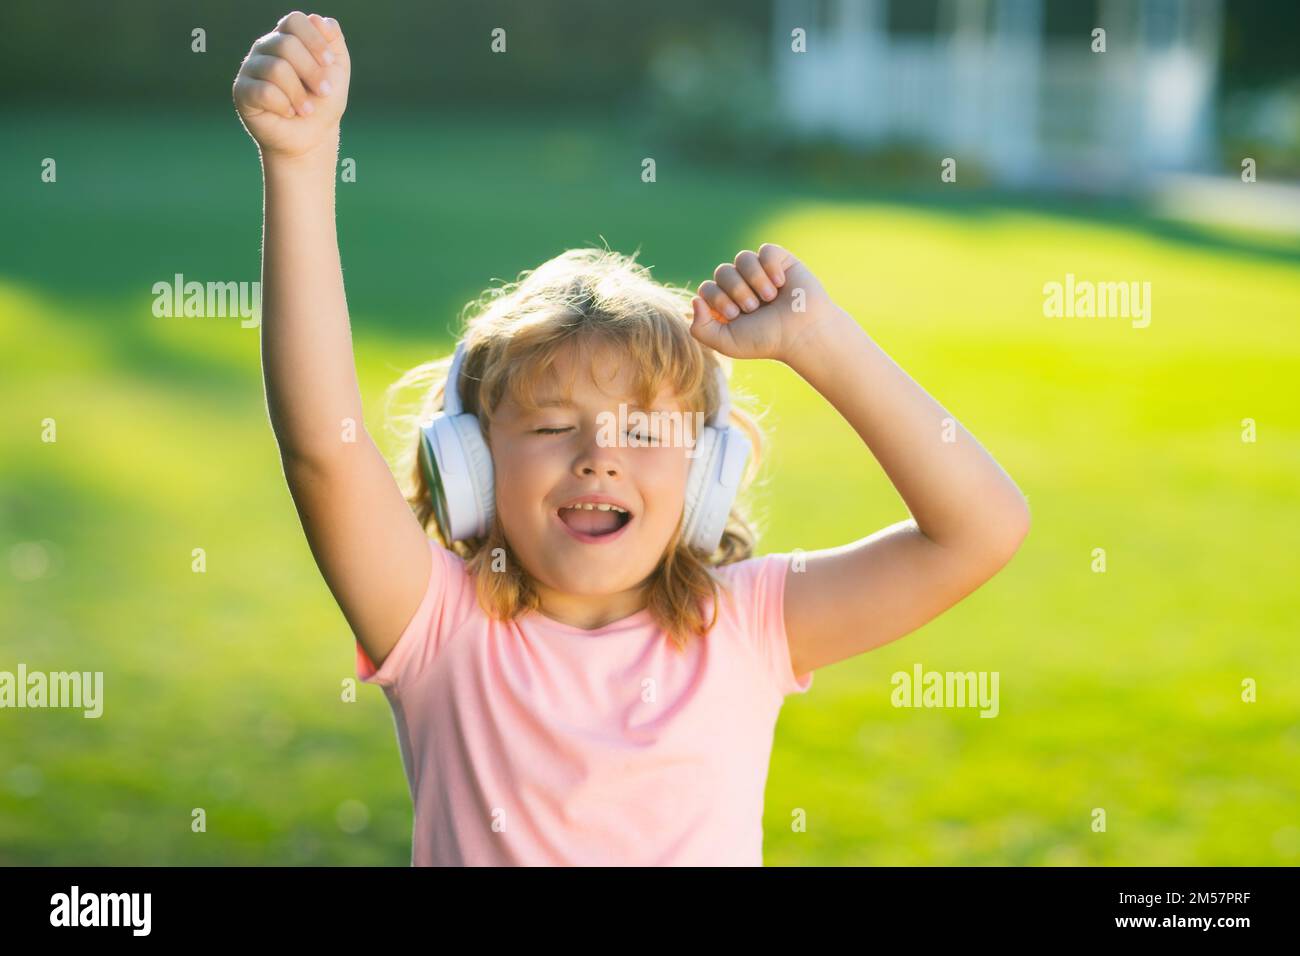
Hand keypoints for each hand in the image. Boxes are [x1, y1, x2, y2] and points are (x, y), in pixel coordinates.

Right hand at [232, 12, 350, 160]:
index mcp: (286, 38)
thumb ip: (333, 41)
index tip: (329, 64)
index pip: (294, 21)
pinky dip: (284, 105)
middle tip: (323, 92)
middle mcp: (265, 48)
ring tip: (306, 109)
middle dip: (312, 72)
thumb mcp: (337, 70)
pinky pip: (264, 91)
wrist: (312, 137)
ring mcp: (251, 68)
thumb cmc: (323, 102)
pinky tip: (288, 113)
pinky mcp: (242, 91)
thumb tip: (320, 19)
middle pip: (286, 45)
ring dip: (299, 94)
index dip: (314, 40)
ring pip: (276, 68)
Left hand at [688, 244, 837, 362]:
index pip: (707, 289)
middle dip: (737, 292)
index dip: (718, 300)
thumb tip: (696, 300)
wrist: (802, 333)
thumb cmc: (766, 339)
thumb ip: (700, 329)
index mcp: (726, 303)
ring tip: (770, 297)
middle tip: (755, 308)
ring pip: (742, 258)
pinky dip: (771, 267)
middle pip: (722, 272)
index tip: (736, 316)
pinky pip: (765, 250)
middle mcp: (741, 285)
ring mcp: (760, 271)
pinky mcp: (779, 260)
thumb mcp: (727, 342)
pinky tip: (781, 282)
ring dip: (755, 280)